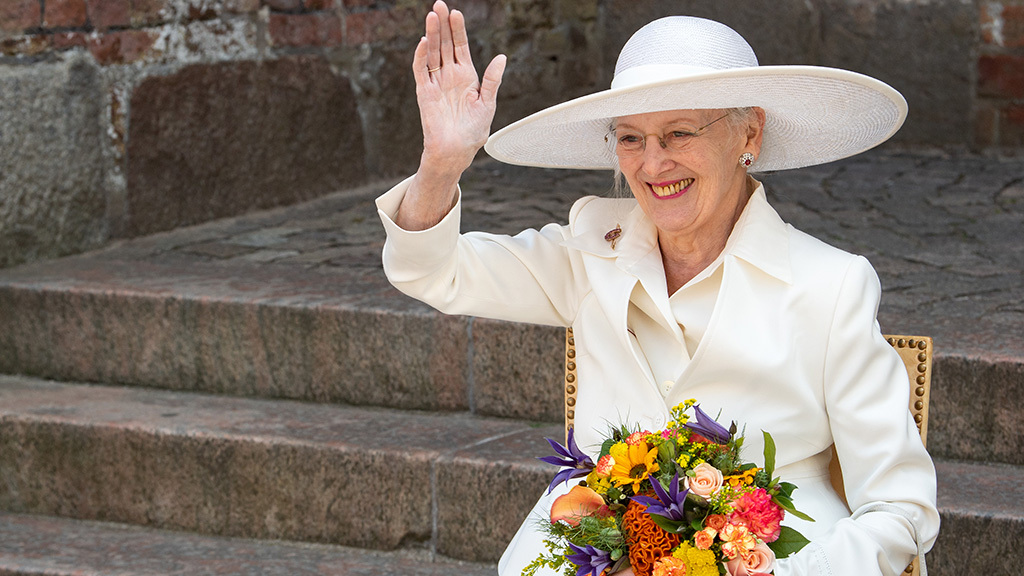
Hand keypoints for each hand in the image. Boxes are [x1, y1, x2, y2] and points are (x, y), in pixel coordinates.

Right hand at [412, 0, 505, 178]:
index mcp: (466, 76)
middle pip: (444, 44)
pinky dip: (421, 57)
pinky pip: (421, 71)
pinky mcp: (424, 93)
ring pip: (432, 53)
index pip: (460, 46)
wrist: (457, 150)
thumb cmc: (473, 131)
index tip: (456, 13)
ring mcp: (436, 83)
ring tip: (432, 15)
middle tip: (439, 4)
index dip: (457, 30)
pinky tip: (424, 42)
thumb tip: (501, 58)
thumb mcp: (488, 103)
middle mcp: (449, 76)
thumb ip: (492, 80)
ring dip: (431, 34)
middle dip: (442, 24)